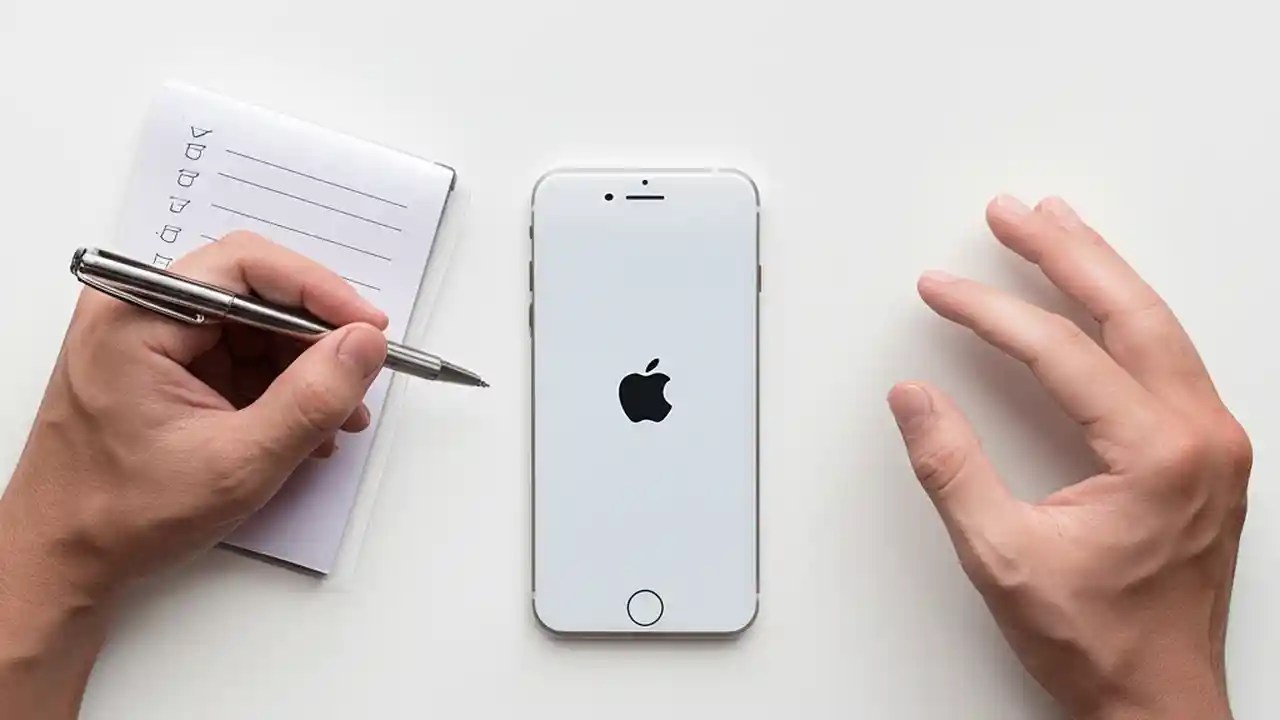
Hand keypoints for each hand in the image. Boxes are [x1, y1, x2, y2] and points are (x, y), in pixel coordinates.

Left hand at [0, 232, 388, 717]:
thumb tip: (364, 345)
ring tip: (336, 419)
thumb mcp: (237, 462)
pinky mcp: (165, 366)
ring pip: (255, 326)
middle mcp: (138, 312)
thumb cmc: (122, 516)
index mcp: (136, 317)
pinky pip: (239, 356)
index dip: (318, 290)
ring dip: (304, 368)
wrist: (63, 560)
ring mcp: (151, 338)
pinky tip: (305, 427)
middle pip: (255, 293)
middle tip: (358, 378)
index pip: (245, 266)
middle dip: (315, 337)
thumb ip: (310, 400)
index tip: (367, 328)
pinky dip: (280, 387)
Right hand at [888, 197, 1248, 719]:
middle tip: (1011, 215)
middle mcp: (1200, 437)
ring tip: (1054, 227)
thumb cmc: (1099, 643)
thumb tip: (915, 399)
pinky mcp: (1206, 454)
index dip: (992, 312)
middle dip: (1063, 254)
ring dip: (1101, 271)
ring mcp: (1213, 442)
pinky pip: (1168, 356)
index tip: (944, 288)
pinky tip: (1101, 295)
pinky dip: (1125, 314)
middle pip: (1129, 311)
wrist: (1158, 700)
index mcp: (1158, 456)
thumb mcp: (1002, 557)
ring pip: (1158, 325)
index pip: (1064, 353)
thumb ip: (952, 469)